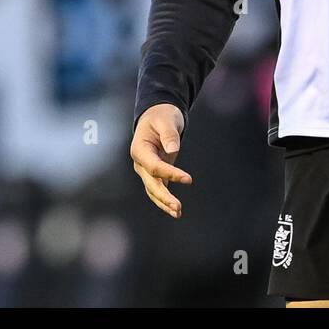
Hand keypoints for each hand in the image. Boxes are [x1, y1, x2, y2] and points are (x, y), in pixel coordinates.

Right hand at [130, 104, 191, 219]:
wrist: (157, 116)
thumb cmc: (161, 116)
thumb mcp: (166, 119)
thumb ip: (169, 134)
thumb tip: (173, 150)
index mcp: (140, 149)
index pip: (154, 167)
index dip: (170, 174)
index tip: (188, 179)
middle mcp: (140, 162)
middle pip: (151, 184)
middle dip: (164, 197)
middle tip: (178, 207)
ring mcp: (146, 170)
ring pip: (153, 190)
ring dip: (164, 202)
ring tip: (178, 213)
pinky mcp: (155, 173)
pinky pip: (158, 189)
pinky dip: (165, 200)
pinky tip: (175, 210)